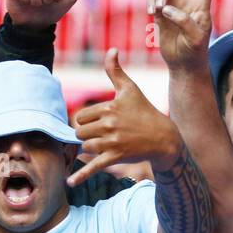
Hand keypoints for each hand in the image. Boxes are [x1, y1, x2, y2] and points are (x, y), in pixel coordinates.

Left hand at [69, 49, 179, 185]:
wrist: (163, 137)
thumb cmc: (144, 111)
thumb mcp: (130, 90)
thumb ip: (116, 71)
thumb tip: (112, 49)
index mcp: (109, 107)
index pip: (80, 116)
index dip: (86, 121)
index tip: (97, 122)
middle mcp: (109, 124)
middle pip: (80, 133)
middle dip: (86, 135)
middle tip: (101, 135)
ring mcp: (112, 142)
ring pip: (85, 147)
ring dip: (90, 148)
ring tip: (104, 145)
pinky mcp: (115, 157)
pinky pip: (93, 167)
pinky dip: (80, 176)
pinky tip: (69, 183)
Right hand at [149, 0, 227, 70]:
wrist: (182, 62)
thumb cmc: (194, 51)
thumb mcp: (196, 38)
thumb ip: (184, 20)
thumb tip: (166, 8)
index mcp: (202, 2)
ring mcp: (174, 1)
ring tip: (156, 10)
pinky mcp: (161, 9)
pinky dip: (150, 1)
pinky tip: (152, 13)